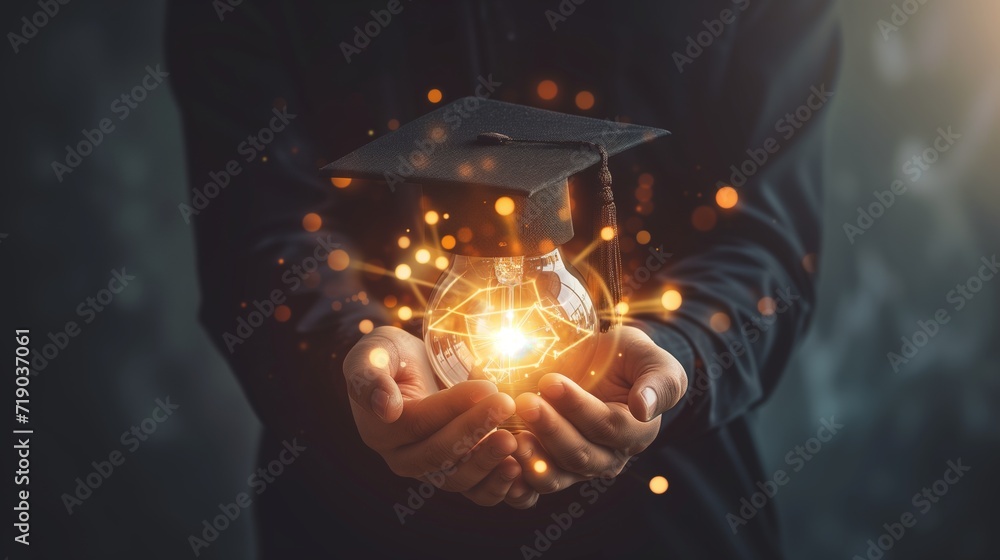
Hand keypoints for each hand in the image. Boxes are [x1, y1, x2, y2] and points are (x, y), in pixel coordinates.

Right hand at [343, 326, 521, 505]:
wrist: (411, 371)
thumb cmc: (392, 356)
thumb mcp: (373, 353)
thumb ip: (368, 376)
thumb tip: (385, 407)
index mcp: (380, 430)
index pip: (418, 422)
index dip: (452, 406)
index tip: (486, 385)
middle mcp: (402, 458)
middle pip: (438, 454)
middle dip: (474, 429)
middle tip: (506, 404)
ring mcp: (430, 471)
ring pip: (457, 478)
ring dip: (487, 460)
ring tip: (514, 440)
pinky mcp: (456, 475)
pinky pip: (475, 492)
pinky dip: (497, 485)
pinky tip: (518, 467)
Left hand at [511, 326, 686, 496]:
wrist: (598, 366)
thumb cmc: (626, 357)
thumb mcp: (649, 358)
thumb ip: (660, 382)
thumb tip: (643, 409)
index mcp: (636, 431)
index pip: (607, 426)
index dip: (578, 407)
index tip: (550, 381)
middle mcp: (610, 457)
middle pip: (580, 454)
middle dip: (550, 429)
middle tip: (524, 401)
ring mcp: (580, 468)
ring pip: (556, 475)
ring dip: (533, 460)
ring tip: (512, 438)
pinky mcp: (553, 471)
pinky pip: (537, 486)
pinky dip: (518, 482)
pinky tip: (502, 465)